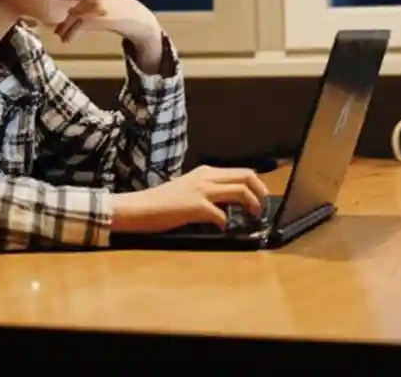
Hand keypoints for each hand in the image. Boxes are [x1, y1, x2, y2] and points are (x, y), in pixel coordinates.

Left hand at [54, 0, 163, 67]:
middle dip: (58, 18)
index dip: (57, 6)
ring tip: (60, 35)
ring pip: (69, 18)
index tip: (51, 14)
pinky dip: (70, 36)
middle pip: (65, 7)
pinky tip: (67, 41)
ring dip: (62, 29)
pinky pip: (77, 28)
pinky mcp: (97, 19)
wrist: (137, 17)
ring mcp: (94, 7)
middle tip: (54, 27)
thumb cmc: (119, 8)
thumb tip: (66, 4)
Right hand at [108, 165, 270, 232]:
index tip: (260, 198)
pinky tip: (222, 230)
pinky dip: (226, 224)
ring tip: (252, 218)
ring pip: (241, 191)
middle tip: (261, 208)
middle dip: (260, 193)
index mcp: (205, 172)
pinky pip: (222, 215)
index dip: (256, 185)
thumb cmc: (161, 202)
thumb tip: (227, 203)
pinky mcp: (195, 207)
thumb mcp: (188, 189)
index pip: (241, 172)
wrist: (139, 207)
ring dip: (252, 205)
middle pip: (247, 177)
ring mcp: (202, 191)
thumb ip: (207, 191)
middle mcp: (206, 177)